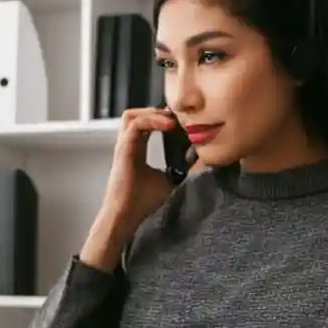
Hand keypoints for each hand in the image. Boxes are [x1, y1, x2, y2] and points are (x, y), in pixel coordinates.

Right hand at [79, 107, 176, 270]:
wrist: (126, 216)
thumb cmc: (143, 203)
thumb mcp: (170, 181)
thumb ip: (182, 170)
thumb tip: (204, 162)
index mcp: (135, 151)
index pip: (143, 124)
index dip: (160, 118)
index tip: (181, 122)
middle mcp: (127, 146)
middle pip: (134, 115)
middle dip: (155, 111)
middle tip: (176, 118)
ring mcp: (123, 147)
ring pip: (130, 115)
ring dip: (151, 112)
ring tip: (171, 120)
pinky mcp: (123, 150)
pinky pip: (135, 125)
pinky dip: (152, 120)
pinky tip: (169, 126)